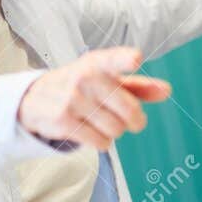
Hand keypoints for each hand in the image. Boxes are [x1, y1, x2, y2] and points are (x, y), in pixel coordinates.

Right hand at [17, 47, 171, 150]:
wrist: (35, 99)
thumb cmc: (79, 87)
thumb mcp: (106, 80)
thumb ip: (137, 86)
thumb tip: (167, 91)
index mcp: (97, 63)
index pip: (112, 59)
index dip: (125, 59)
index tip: (135, 58)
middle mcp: (84, 77)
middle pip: (129, 110)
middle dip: (134, 121)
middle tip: (131, 122)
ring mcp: (71, 99)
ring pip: (116, 129)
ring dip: (114, 132)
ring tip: (101, 123)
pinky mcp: (63, 120)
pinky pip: (100, 141)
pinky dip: (102, 142)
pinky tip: (91, 132)